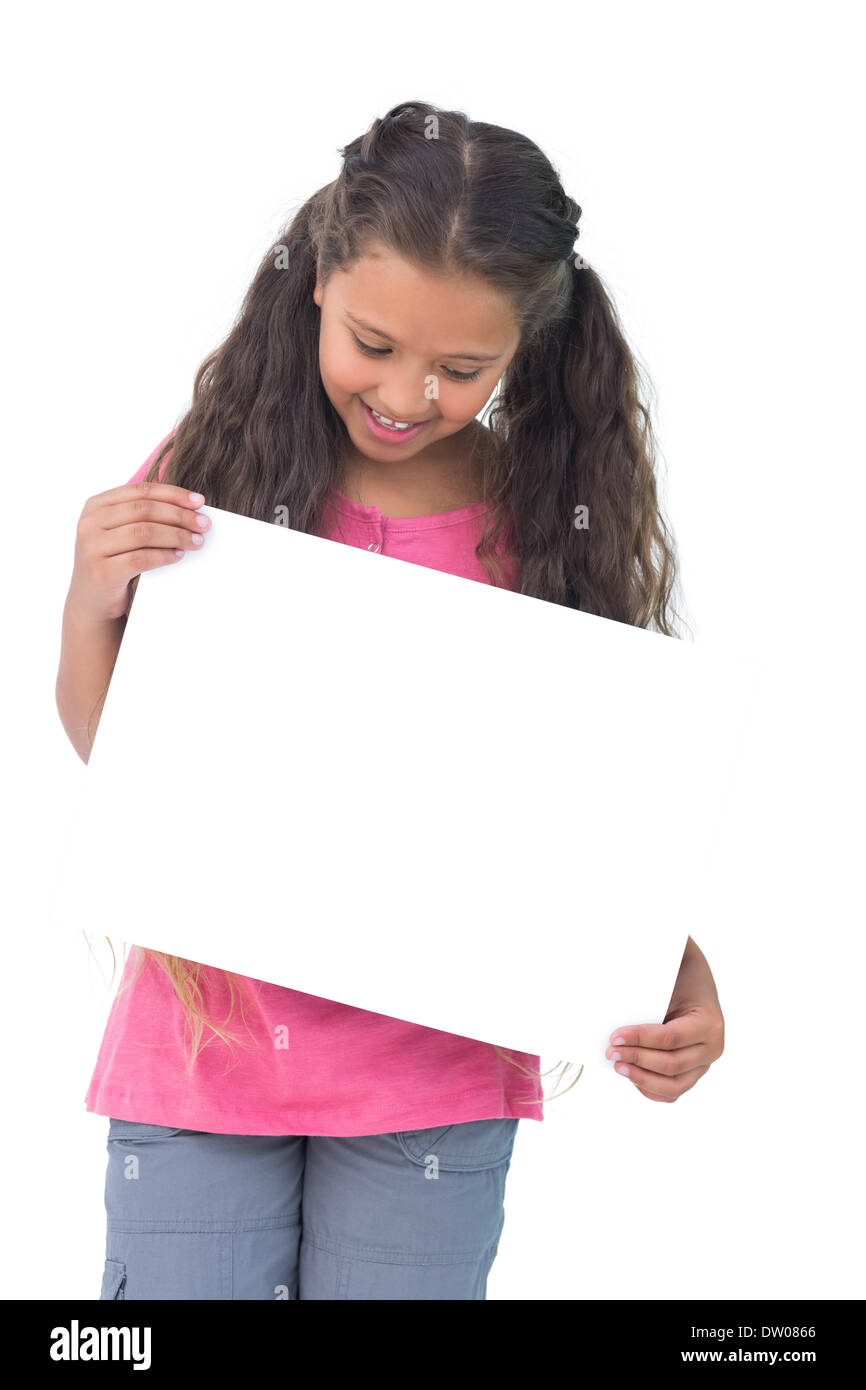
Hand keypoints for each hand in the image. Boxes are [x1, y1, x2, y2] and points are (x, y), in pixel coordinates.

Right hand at [68, 482, 209, 622]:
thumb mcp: (120, 531)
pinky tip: (179, 556)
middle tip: (204, 524)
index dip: (173, 494)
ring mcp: (92, 547)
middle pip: (144, 510)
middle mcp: (89, 523)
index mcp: (96, 505)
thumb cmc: (114, 561)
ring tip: (197, 541)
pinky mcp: (102, 572)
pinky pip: (141, 559)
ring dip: (176, 536)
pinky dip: (164, 556)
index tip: (200, 501)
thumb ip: (142, 516)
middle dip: (179, 516)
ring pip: (144, 533)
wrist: (92, 601)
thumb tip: (190, 507)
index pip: (140, 491)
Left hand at [605, 936, 723, 1101]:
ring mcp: (703, 1063)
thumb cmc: (678, 969)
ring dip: (641, 1078)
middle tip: (610, 1050)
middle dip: (636, 1059)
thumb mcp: (673, 960)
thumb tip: (618, 960)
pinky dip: (650, 1088)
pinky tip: (631, 1075)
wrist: (691, 976)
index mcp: (710, 1022)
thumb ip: (653, 960)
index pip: (670, 1039)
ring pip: (673, 1085)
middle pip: (670, 1065)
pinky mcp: (692, 1071)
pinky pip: (672, 1091)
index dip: (640, 1039)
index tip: (614, 1036)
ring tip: (617, 1065)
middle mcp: (712, 1047)